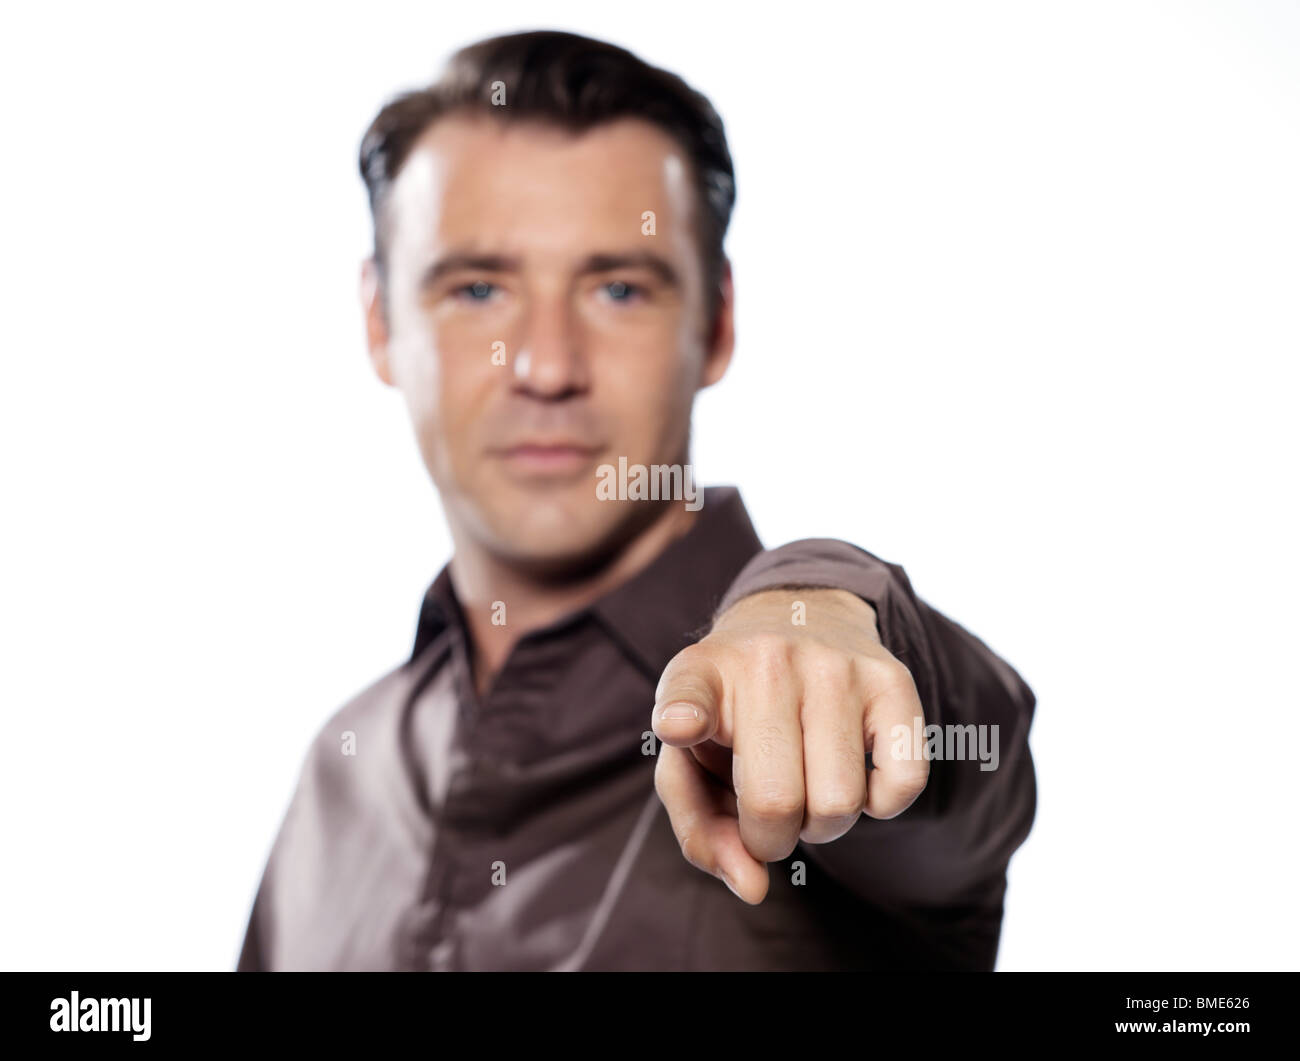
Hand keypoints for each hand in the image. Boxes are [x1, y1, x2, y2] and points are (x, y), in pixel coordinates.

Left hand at [650, 587, 928, 903]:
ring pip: (839, 803)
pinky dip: (879, 805)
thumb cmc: (735, 715)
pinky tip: (855, 776)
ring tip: (807, 791)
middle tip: (767, 816)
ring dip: (823, 826)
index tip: (679, 726)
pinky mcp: (893, 680)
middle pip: (775, 803)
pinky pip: (902, 783)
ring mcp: (836, 667)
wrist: (801, 617)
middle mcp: (769, 661)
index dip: (683, 715)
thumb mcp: (693, 762)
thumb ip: (702, 832)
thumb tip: (754, 886)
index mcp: (703, 673)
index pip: (687, 692)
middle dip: (770, 839)